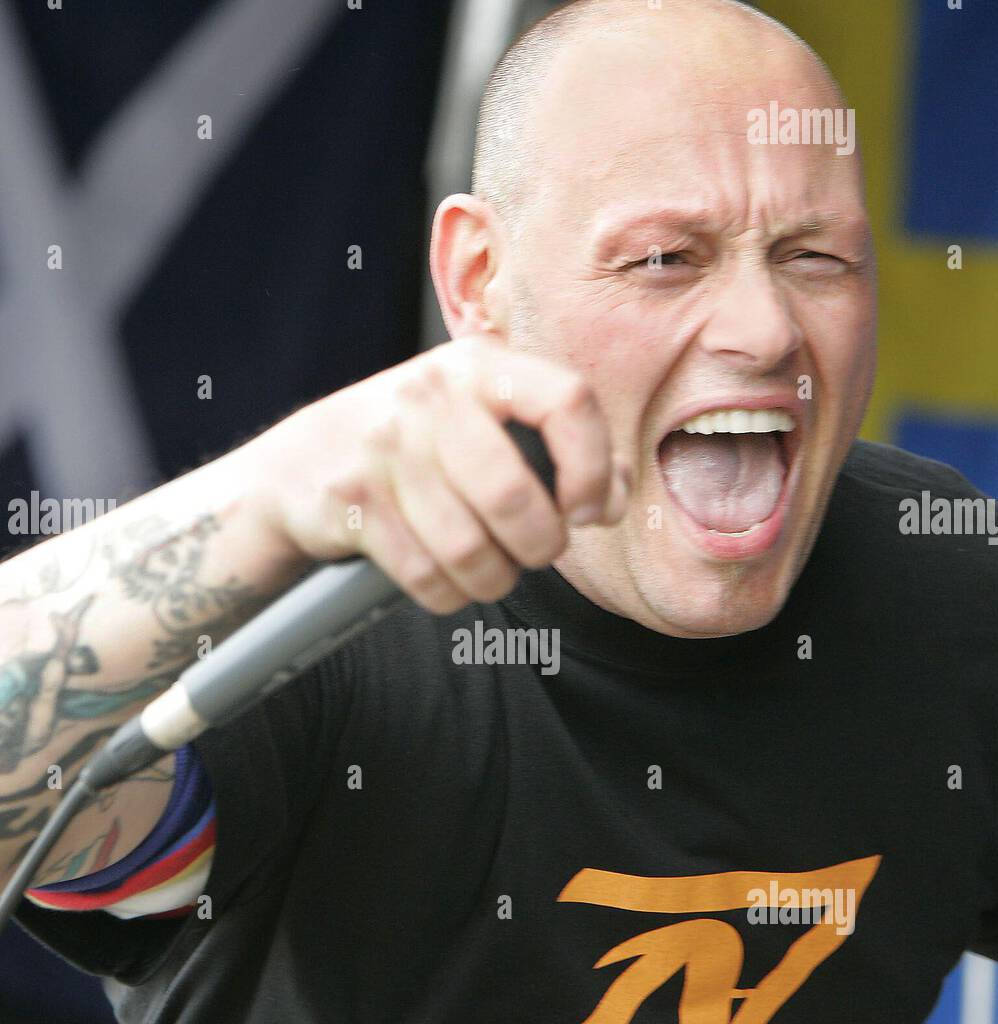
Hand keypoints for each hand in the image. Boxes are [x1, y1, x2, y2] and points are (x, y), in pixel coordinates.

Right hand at [250, 336, 628, 612]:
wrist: (293, 470)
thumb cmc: (411, 450)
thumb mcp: (481, 421)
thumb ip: (558, 447)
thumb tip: (615, 494)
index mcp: (477, 365)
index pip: (568, 401)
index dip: (593, 468)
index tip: (586, 509)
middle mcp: (428, 394)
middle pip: (515, 496)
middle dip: (540, 546)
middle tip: (536, 553)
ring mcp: (382, 446)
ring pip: (470, 550)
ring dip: (493, 580)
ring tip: (490, 572)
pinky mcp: (349, 502)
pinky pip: (427, 577)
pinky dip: (448, 596)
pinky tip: (446, 581)